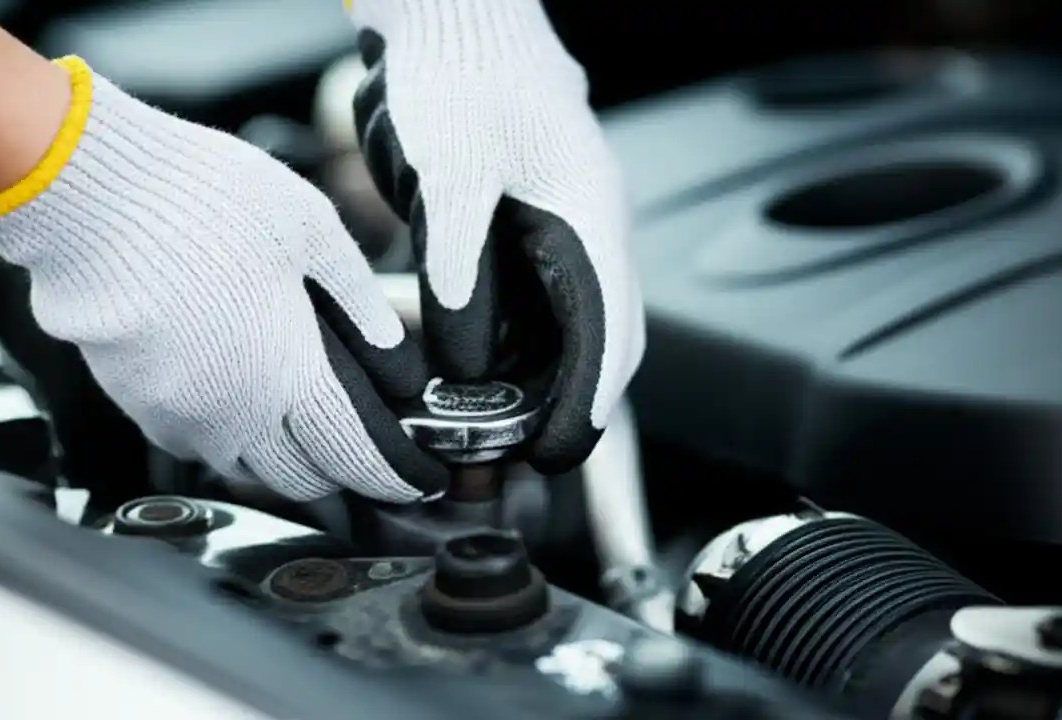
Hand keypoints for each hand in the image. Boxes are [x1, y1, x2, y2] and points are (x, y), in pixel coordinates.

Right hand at [0, 58, 446, 501]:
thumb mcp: (310, 228)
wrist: (88, 196)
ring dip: (276, 461)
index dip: (390, 478)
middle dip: (337, 478)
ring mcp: (176, 413)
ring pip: (241, 467)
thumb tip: (393, 347)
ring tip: (297, 432)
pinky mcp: (130, 400)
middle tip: (359, 461)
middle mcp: (233, 413)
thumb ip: (358, 296)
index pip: (353, 456)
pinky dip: (221, 435)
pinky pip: (188, 441)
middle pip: (298, 479)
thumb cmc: (203, 199)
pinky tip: (230, 399)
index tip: (413, 485)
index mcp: (290, 374)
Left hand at [347, 0, 645, 473]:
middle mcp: (591, 221)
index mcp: (590, 214)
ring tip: (504, 418)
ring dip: (550, 368)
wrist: (456, 12)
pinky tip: (489, 358)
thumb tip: (465, 355)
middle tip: (534, 450)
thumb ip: (459, 271)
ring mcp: (568, 216)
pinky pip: (546, 288)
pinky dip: (526, 332)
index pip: (608, 331)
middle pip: (607, 331)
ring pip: (577, 314)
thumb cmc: (462, 72)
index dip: (588, 402)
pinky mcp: (538, 211)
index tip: (560, 453)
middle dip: (578, 397)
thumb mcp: (453, 179)